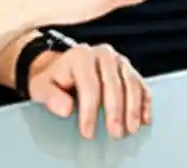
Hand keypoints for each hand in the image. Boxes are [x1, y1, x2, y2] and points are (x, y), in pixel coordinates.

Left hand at [27, 43, 149, 140]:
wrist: (60, 67)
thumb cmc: (52, 79)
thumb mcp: (41, 87)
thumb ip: (51, 97)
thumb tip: (65, 108)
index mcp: (80, 56)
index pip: (89, 85)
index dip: (90, 111)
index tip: (88, 132)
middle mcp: (102, 54)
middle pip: (113, 84)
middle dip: (115, 111)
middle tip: (115, 133)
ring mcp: (118, 60)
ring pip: (131, 83)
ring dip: (133, 107)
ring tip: (131, 129)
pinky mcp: (128, 68)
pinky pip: (140, 83)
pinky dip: (144, 101)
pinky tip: (145, 118)